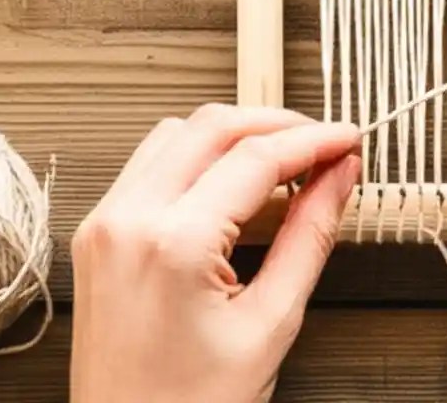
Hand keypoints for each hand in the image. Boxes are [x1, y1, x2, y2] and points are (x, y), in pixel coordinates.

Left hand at [70, 104, 360, 402]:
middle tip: (325, 144)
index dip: (314, 140)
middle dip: (277, 125)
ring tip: (286, 163)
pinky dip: (199, 158)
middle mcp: (126, 222)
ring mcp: (104, 226)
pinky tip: (236, 183)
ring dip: (235, 136)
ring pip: (177, 134)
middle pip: (212, 126)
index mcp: (171, 244)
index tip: (349, 140)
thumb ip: (311, 236)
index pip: (257, 157)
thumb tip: (339, 178)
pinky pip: (151, 165)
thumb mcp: (272, 322)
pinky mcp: (97, 236)